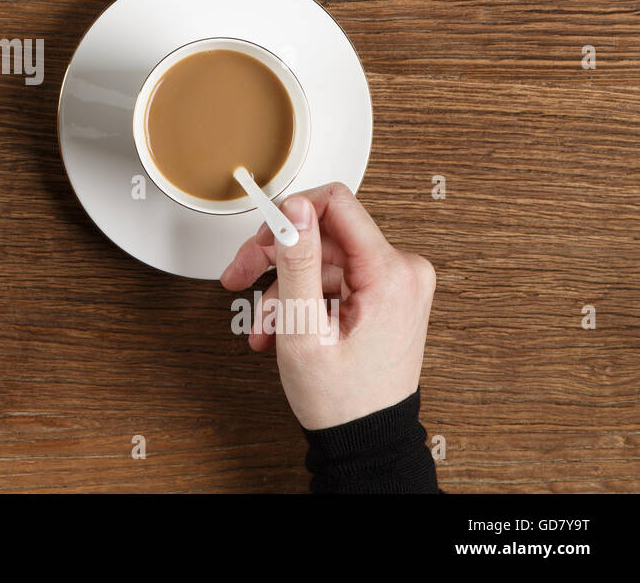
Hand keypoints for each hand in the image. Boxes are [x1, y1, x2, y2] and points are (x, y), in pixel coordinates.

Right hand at [220, 182, 435, 430]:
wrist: (365, 439)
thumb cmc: (340, 398)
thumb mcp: (303, 328)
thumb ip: (298, 262)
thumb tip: (295, 209)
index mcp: (391, 273)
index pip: (335, 204)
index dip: (289, 214)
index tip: (262, 235)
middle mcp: (403, 271)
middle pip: (323, 235)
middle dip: (276, 258)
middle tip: (240, 277)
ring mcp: (396, 283)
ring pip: (322, 260)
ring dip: (284, 289)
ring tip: (265, 326)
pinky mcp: (387, 295)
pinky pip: (334, 279)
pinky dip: (303, 300)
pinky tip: (283, 327)